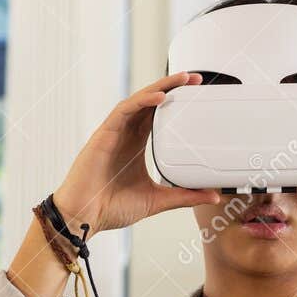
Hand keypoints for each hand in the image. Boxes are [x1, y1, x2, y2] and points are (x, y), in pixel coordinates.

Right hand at [52, 73, 219, 232]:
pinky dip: (142, 102)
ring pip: (139, 100)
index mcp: (137, 145)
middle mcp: (126, 134)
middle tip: (196, 79)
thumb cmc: (112, 208)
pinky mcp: (104, 135)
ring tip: (182, 79)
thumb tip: (213, 196)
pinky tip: (159, 97)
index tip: (197, 95)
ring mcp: (114, 132)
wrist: (84, 217)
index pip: (158, 115)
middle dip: (172, 87)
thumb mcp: (157, 200)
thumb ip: (184, 196)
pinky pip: (124, 111)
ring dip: (161, 87)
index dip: (175, 101)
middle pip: (150, 102)